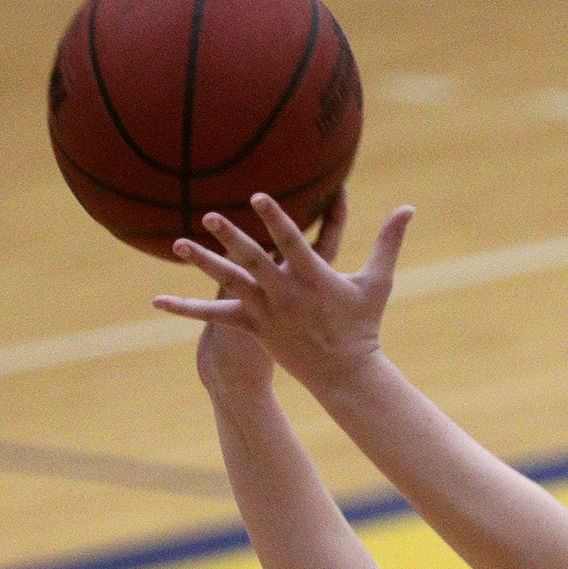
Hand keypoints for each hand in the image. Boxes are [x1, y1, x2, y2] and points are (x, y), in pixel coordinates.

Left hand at [153, 193, 414, 389]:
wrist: (344, 372)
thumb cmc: (363, 322)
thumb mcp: (378, 281)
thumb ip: (389, 241)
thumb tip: (409, 208)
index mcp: (314, 279)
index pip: (293, 244)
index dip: (276, 220)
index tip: (258, 196)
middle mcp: (286, 294)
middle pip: (254, 261)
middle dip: (232, 238)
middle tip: (210, 215)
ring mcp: (266, 311)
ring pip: (230, 283)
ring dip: (203, 264)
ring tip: (178, 244)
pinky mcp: (253, 327)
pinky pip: (214, 316)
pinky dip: (186, 309)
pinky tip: (158, 301)